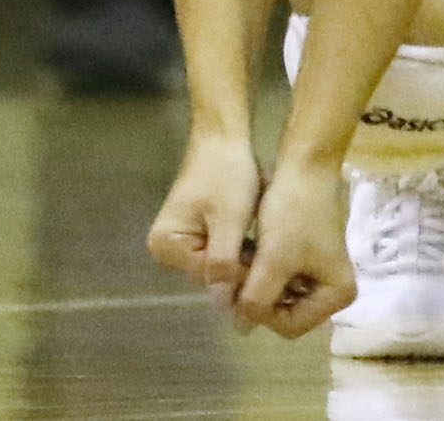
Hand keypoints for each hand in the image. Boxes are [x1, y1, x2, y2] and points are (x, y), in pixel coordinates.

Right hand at [145, 131, 265, 303]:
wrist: (224, 138)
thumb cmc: (225, 173)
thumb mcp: (228, 219)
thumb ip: (223, 262)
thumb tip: (224, 305)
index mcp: (166, 244)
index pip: (208, 275)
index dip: (240, 277)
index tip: (273, 278)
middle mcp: (166, 249)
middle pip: (211, 273)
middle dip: (241, 272)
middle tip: (277, 274)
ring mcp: (180, 243)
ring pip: (219, 266)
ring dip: (244, 265)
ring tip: (276, 263)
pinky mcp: (195, 237)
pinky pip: (220, 255)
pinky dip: (240, 253)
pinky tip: (264, 252)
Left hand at [230, 160, 352, 338]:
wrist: (303, 166)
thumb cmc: (293, 213)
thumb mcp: (273, 260)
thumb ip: (256, 298)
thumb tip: (241, 328)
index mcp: (337, 295)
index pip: (291, 326)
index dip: (262, 312)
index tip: (242, 288)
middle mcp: (334, 290)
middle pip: (287, 312)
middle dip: (260, 297)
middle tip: (238, 276)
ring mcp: (322, 274)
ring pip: (282, 294)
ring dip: (260, 283)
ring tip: (242, 264)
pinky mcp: (310, 259)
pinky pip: (284, 277)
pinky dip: (266, 270)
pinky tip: (250, 255)